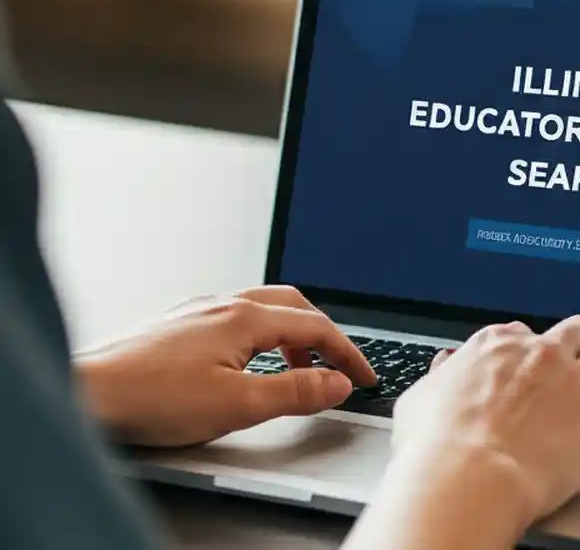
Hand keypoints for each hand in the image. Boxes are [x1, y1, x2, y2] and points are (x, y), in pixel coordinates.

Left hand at [75, 286, 376, 446]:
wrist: (86, 393)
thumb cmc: (150, 398)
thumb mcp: (239, 404)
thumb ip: (296, 391)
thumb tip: (337, 383)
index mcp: (244, 317)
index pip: (315, 326)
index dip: (347, 353)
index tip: (363, 376)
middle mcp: (222, 304)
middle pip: (293, 306)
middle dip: (322, 336)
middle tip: (336, 366)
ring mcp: (196, 311)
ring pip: (262, 310)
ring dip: (290, 337)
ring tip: (295, 372)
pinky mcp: (176, 325)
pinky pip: (234, 319)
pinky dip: (259, 338)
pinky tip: (247, 364)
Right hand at [345, 316, 579, 549]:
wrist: (466, 479)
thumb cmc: (436, 449)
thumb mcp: (420, 401)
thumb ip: (441, 379)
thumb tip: (445, 368)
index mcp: (498, 347)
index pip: (526, 332)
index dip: (533, 348)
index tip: (534, 362)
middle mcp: (543, 356)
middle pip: (579, 329)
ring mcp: (576, 386)